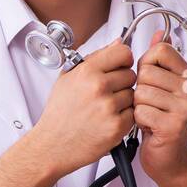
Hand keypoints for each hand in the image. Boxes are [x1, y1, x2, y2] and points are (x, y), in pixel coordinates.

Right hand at [28, 37, 135, 178]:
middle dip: (122, 83)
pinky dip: (124, 118)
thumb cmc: (59, 113)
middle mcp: (98, 87)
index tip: (119, 67)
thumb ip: (95, 58)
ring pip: (134, 95)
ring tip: (105, 109)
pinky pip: (133, 114)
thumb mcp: (68, 78)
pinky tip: (108, 120)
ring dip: (124, 101)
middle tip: (106, 94)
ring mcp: (108, 107)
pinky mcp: (116, 126)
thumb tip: (118, 43)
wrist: (52, 144)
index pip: (123, 52)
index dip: (123, 60)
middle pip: (131, 74)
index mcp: (86, 71)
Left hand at [134, 29, 186, 182]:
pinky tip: (149, 128)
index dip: (145, 66)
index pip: (159, 51)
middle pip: (146, 73)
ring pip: (141, 93)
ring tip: (149, 117)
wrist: (170, 160)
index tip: (151, 83)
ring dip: (138, 107)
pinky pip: (140, 111)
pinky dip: (138, 121)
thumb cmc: (160, 122)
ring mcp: (186, 107)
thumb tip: (159, 34)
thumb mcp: (160, 87)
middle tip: (150, 106)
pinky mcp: (174, 125)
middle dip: (139, 91)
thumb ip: (159, 60)